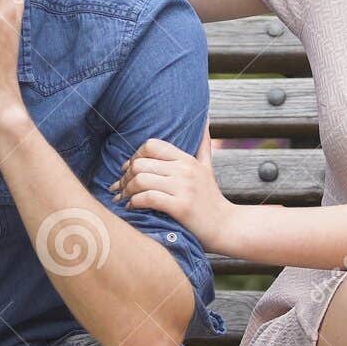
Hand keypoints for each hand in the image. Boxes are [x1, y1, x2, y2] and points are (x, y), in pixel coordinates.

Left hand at [110, 128, 235, 248]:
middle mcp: (185, 170)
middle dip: (125, 177)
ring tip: (123, 199)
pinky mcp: (181, 207)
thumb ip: (203, 145)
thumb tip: (205, 118)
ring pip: (141, 180)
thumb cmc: (211, 199)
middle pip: (141, 164)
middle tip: (119, 188)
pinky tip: (132, 207)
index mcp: (187, 159)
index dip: (135, 156)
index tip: (128, 170)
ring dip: (126, 191)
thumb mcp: (208, 168)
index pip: (151, 145)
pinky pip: (148, 198)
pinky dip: (134, 203)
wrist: (227, 226)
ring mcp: (184, 188)